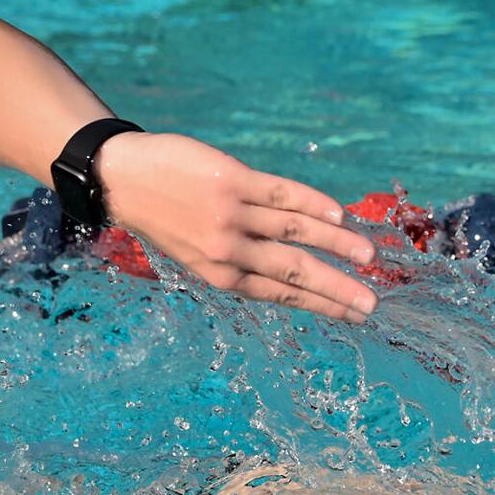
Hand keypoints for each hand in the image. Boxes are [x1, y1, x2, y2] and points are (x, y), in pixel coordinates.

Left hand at [94, 132, 378, 321]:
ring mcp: (229, 215)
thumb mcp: (194, 252)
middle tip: (373, 304)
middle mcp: (226, 250)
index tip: (354, 317)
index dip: (321, 306)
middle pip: (294, 273)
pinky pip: (281, 194)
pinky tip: (338, 214)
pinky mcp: (231, 180)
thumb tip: (291, 265)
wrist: (120, 178)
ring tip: (368, 257)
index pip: (281, 294)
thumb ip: (237, 260)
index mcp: (219, 273)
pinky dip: (312, 203)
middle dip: (337, 291)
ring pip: (294, 232)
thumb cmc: (163, 215)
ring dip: (336, 244)